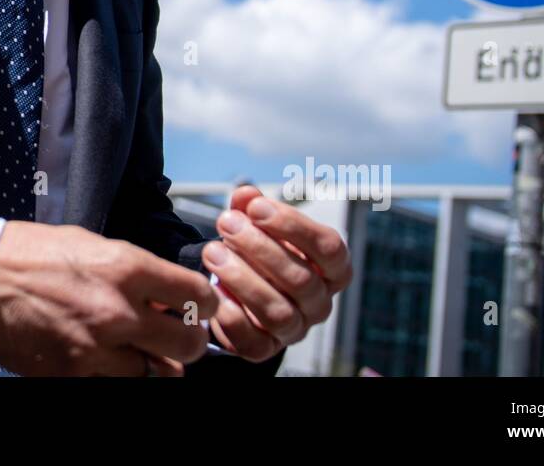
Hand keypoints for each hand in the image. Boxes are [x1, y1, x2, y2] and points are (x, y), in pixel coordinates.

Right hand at [0, 221, 218, 375]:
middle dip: (188, 341)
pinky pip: (115, 385)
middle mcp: (117, 311)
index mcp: (126, 268)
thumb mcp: (93, 244)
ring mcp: (95, 349)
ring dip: (153, 364)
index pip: (197, 296)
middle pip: (188, 345)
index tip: (201, 307)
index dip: (205, 304)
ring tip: (137, 349)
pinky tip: (105, 358)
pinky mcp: (72, 375)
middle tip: (177, 336)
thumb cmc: (33, 254)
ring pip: (156, 374)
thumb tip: (165, 294)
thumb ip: (134, 270)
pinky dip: (116, 375)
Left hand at [202, 185, 351, 362]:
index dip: (293, 225)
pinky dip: (231, 316)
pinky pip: (253, 342)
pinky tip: (212, 291)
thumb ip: (252, 206)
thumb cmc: (256, 249)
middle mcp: (320, 303)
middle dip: (259, 247)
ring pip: (279, 312)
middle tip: (225, 223)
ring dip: (242, 279)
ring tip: (212, 252)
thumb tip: (246, 194)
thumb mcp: (256, 223)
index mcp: (331, 270)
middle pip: (301, 279)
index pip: (329, 248)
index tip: (256, 207)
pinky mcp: (265, 349)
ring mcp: (295, 330)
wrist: (238, 289)